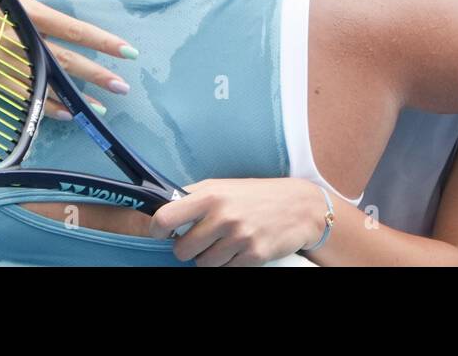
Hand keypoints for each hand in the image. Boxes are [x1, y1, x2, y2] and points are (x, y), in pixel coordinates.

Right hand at [0, 0, 137, 118]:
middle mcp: (22, 39)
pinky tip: (68, 114)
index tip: (129, 52)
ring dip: (76, 97)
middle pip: (65, 61)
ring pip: (48, 83)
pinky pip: (25, 96)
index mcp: (30, 12)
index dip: (103, 41)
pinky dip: (46, 107)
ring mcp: (8, 60)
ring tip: (101, 108)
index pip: (75, 29)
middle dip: (96, 75)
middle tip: (124, 87)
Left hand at [147, 178, 327, 266]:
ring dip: (209, 257)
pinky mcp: (253, 255)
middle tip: (200, 239)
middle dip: (187, 248)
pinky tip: (238, 248)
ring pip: (202, 264)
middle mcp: (222, 215)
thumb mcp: (223, 186)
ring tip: (224, 242)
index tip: (160, 232)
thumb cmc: (256, 195)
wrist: (299, 206)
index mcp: (210, 194)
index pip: (166, 218)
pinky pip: (225, 270)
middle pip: (182, 250)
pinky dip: (228, 263)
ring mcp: (239, 237)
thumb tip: (163, 214)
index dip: (157, 229)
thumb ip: (195, 198)